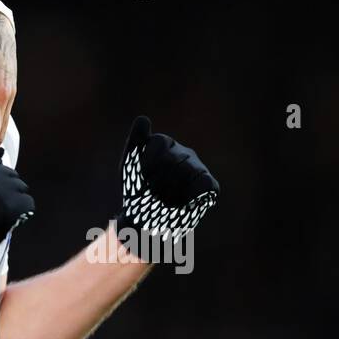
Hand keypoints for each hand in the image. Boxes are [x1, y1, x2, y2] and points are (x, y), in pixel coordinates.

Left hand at [116, 116, 219, 253]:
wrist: (146, 220)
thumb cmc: (137, 190)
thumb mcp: (130, 165)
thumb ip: (136, 141)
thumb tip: (144, 118)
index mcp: (165, 144)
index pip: (159, 142)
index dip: (147, 162)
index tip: (140, 176)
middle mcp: (184, 152)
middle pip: (173, 158)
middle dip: (159, 179)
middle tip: (151, 193)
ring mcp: (198, 168)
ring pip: (189, 170)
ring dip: (172, 190)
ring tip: (163, 200)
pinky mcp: (208, 185)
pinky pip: (205, 183)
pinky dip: (193, 193)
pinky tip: (183, 202)